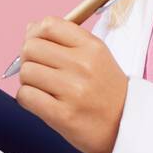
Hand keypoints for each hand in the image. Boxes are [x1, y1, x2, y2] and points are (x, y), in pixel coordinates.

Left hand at [14, 16, 127, 152]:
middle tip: (39, 70)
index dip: (35, 34)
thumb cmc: (106, 91)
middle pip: (31, 47)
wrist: (126, 126)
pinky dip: (27, 98)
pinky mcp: (63, 115)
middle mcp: (83, 65)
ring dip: (28, 81)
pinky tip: (40, 101)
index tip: (38, 46)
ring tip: (42, 88)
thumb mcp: (97, 56)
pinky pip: (26, 95)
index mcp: (92, 47)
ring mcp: (73, 90)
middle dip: (28, 59)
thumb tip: (30, 28)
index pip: (49, 25)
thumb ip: (65, 39)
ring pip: (26, 72)